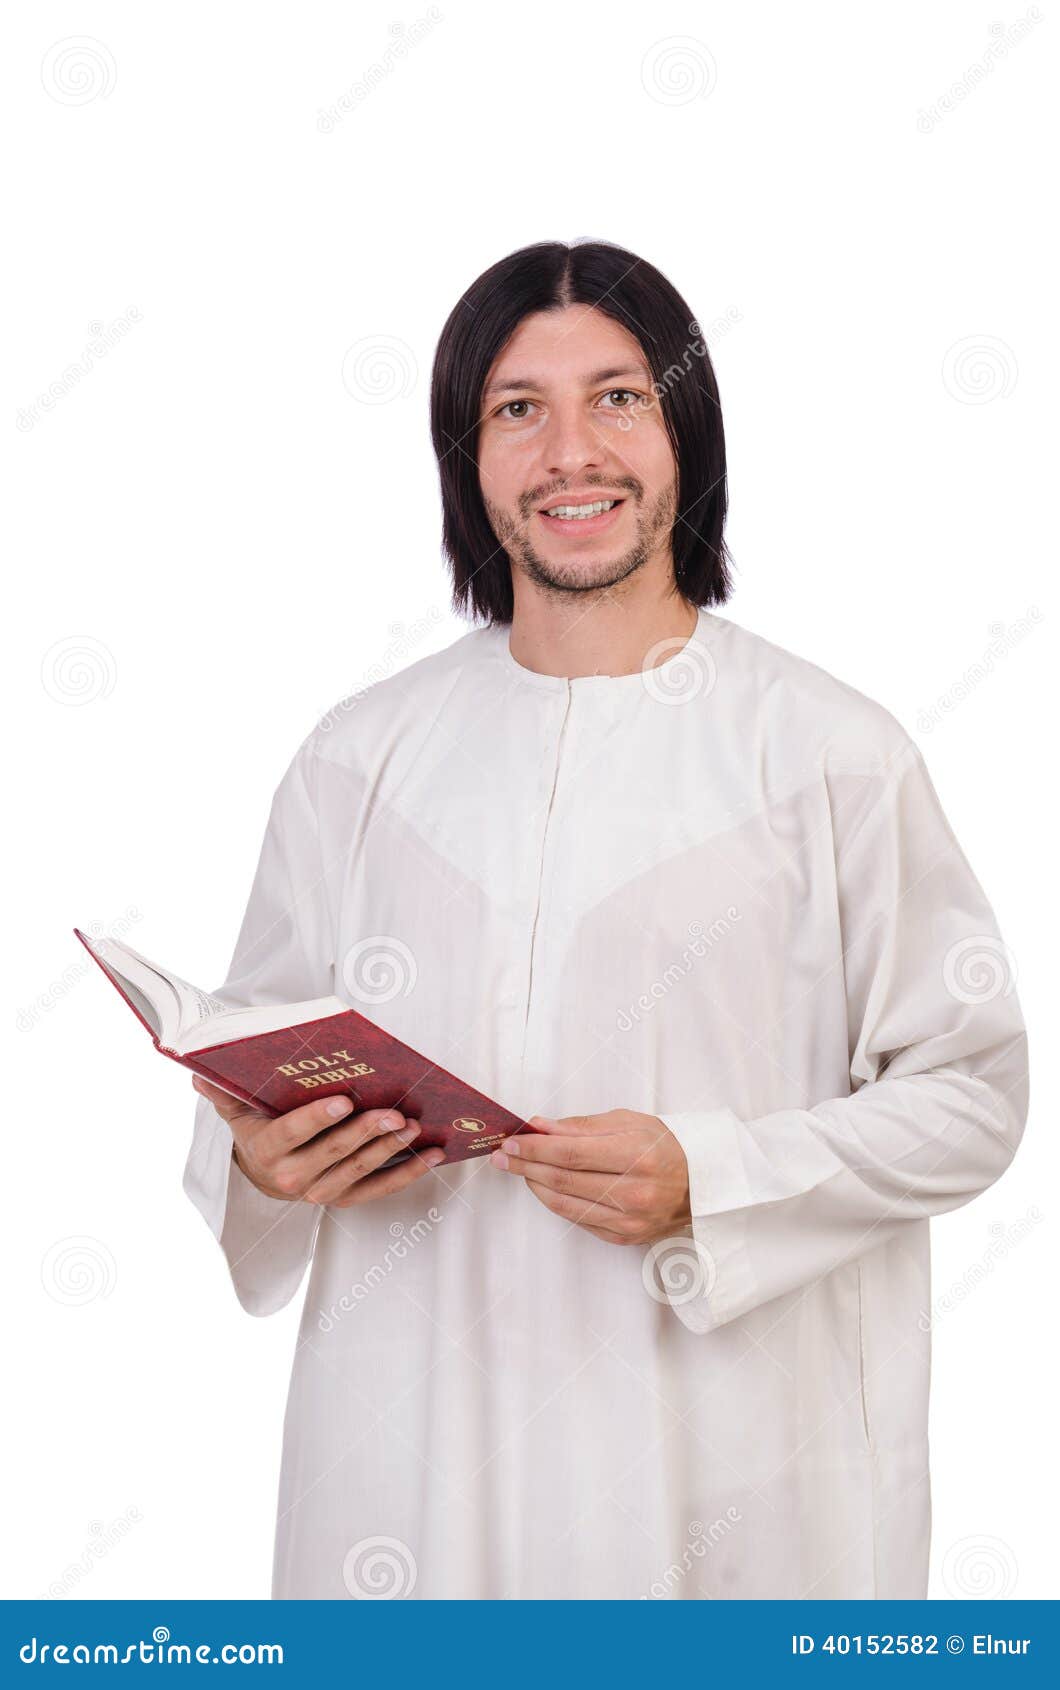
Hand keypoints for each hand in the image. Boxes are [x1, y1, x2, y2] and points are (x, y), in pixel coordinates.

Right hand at [191, 1076, 445, 1206]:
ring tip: (415, 1127)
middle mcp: (294, 1177)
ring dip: (391, 1150)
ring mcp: (322, 1191)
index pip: (292, 1133)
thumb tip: (198, 1070)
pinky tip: (433, 1154)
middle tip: (395, 1112)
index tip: (343, 1100)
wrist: (263, 1177)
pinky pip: (380, 1188)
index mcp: (267, 1150)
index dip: (317, 1118)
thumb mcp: (237, 1111)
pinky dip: (409, 1172)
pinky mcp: (347, 1197)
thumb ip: (223, 1092)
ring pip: (360, 1171)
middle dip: (366, 1132)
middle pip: (335, 1152)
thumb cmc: (257, 1131)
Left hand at [491, 1109, 690, 1244]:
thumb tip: (540, 1126)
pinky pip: (578, 1219)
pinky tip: (544, 1185)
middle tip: (503, 1156)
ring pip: (564, 1203)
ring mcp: (629, 1221)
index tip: (511, 1141)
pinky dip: (555, 1201)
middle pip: (563, 1179)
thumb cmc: (665, 1146)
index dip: (535, 1148)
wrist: (702, 1184)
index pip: (571, 1153)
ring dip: (535, 1185)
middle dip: (526, 1165)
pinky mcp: (624, 1238)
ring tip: (519, 1169)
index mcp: (637, 1157)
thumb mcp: (628, 1122)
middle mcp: (634, 1193)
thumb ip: (581, 1126)